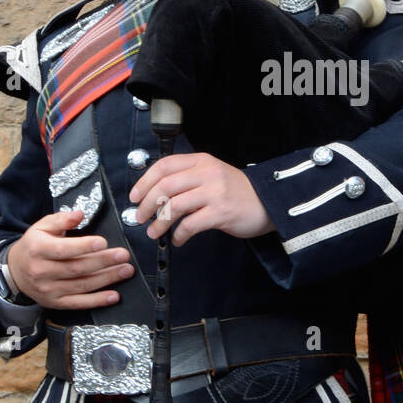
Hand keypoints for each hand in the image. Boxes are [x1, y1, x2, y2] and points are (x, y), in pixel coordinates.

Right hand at [5, 209, 134, 308]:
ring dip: (107, 279)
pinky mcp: (55, 303)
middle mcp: (42, 271)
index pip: (63, 249)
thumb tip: (79, 214)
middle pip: (76, 268)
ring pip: (81, 285)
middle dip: (103, 262)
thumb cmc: (34, 246)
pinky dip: (97, 301)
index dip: (84, 247)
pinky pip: (78, 303)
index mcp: (38, 249)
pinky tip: (114, 296)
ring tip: (125, 270)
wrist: (16, 272)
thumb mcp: (42, 227)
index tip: (103, 242)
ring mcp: (48, 289)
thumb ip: (62, 220)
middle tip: (123, 255)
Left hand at [128, 152, 274, 245]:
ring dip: (159, 222)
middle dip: (146, 204)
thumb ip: (188, 178)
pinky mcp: (220, 212)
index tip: (135, 196)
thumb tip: (155, 193)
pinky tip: (178, 240)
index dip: (144, 182)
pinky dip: (178, 235)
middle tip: (140, 217)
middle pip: (164, 186)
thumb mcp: (212, 175)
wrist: (268, 202)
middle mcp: (207, 174)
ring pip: (174, 206)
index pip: (164, 166)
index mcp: (201, 161)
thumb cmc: (237, 192)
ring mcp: (214, 193)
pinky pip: (190, 225)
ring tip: (154, 231)